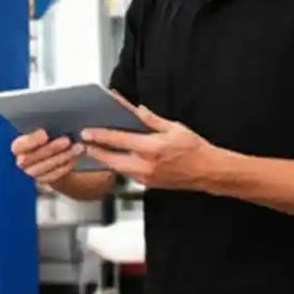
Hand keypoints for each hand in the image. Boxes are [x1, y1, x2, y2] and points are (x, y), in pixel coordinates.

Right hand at [11, 128, 84, 193]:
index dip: (31, 141)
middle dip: (51, 149)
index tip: (44, 134)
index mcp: (18, 147)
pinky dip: (65, 167)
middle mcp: (21, 162)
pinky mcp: (44, 181)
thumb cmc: (47, 139)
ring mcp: (32, 174)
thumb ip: (45, 130)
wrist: (52, 157)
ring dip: (62, 157)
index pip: (19, 146)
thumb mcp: (44, 132)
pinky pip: (53, 176)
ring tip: (77, 148)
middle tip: (67, 140)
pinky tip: (74, 158)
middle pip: (32, 158)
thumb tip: (53, 124)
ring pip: (44, 168)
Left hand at [80, 101, 221, 190]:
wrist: (209, 172)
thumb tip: (136, 110)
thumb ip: (152, 120)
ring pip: (118, 169)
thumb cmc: (195, 149)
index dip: (100, 136)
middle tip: (83, 143)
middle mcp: (146, 165)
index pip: (119, 141)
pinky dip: (118, 165)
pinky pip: (128, 174)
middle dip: (96, 151)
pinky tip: (114, 158)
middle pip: (112, 160)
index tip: (87, 132)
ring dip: (105, 159)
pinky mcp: (148, 184)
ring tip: (93, 149)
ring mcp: (146, 177)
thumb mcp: (174, 128)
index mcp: (152, 148)